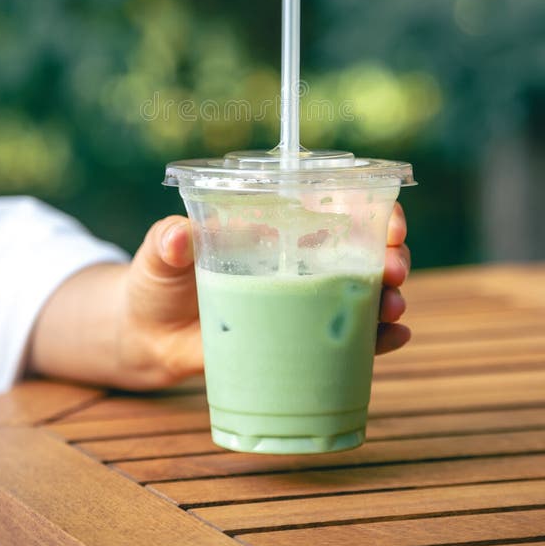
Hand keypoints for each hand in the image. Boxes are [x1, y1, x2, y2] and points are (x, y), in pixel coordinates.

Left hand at [117, 202, 410, 388]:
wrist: (149, 336)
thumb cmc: (159, 280)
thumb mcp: (159, 254)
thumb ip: (167, 241)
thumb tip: (177, 237)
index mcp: (276, 225)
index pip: (335, 205)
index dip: (371, 208)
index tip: (389, 221)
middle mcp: (300, 259)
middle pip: (362, 248)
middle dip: (391, 254)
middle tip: (395, 268)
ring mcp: (304, 301)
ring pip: (364, 291)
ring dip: (390, 296)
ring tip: (395, 307)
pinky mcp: (300, 340)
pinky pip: (347, 337)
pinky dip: (377, 337)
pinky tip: (394, 337)